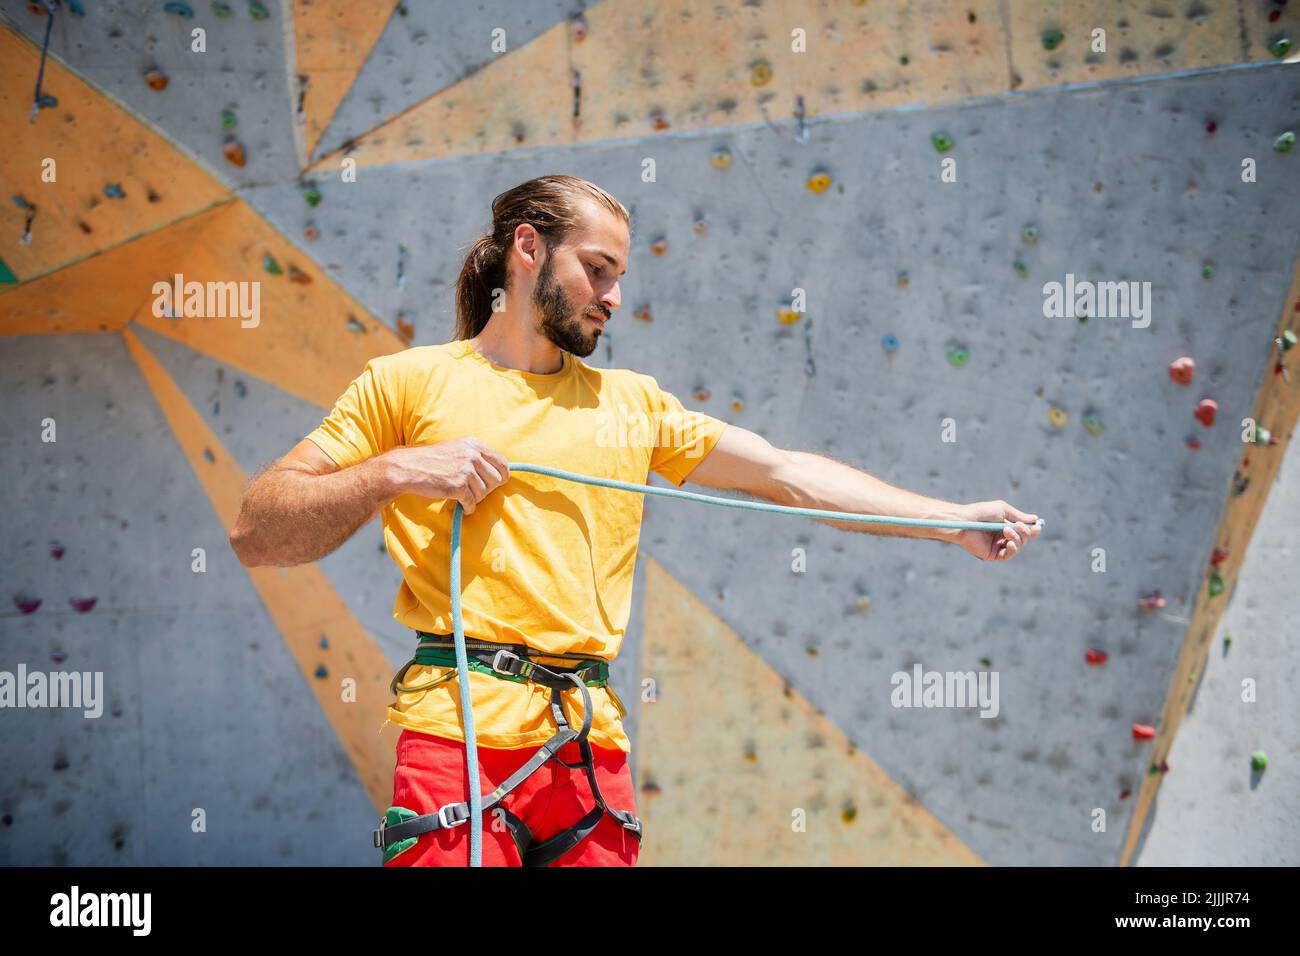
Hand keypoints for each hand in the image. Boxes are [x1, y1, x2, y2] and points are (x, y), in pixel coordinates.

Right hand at [383, 438, 509, 513]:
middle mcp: (472, 456)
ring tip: (462, 496)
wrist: (408, 468)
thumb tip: (497, 472)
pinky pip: (472, 503)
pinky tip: (462, 506)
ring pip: (483, 493)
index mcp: (474, 445)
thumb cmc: (431, 460)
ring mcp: (465, 471)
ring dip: (474, 498)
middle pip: (496, 480)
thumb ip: (475, 456)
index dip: (502, 476)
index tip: (498, 483)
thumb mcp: (456, 448)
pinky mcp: (458, 486)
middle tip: (474, 491)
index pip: (502, 462)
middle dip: (487, 489)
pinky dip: (468, 507)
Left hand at [953, 500, 1039, 561]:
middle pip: (1024, 539)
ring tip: (1006, 530)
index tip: (1038, 526)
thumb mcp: (1002, 509)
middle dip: (1024, 532)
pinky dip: (1013, 549)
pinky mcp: (993, 555)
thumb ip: (1018, 515)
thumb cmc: (981, 512)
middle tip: (1018, 526)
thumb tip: (1035, 519)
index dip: (1033, 530)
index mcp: (1006, 526)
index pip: (1024, 530)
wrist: (965, 520)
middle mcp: (1003, 537)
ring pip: (1018, 546)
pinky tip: (1009, 542)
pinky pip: (1008, 555)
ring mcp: (998, 546)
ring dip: (1017, 538)